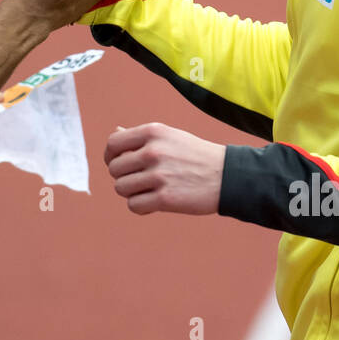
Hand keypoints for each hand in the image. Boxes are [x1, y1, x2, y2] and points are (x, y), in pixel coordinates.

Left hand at [104, 123, 225, 214]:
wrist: (228, 175)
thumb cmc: (195, 155)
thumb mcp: (169, 137)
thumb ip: (141, 137)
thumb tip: (114, 133)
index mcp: (153, 132)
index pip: (113, 144)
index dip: (110, 156)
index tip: (118, 163)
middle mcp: (154, 152)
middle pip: (114, 169)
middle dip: (123, 176)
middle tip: (140, 179)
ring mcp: (159, 175)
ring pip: (121, 188)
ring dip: (131, 192)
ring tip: (148, 190)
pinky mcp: (165, 199)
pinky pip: (134, 205)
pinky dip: (140, 207)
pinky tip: (153, 202)